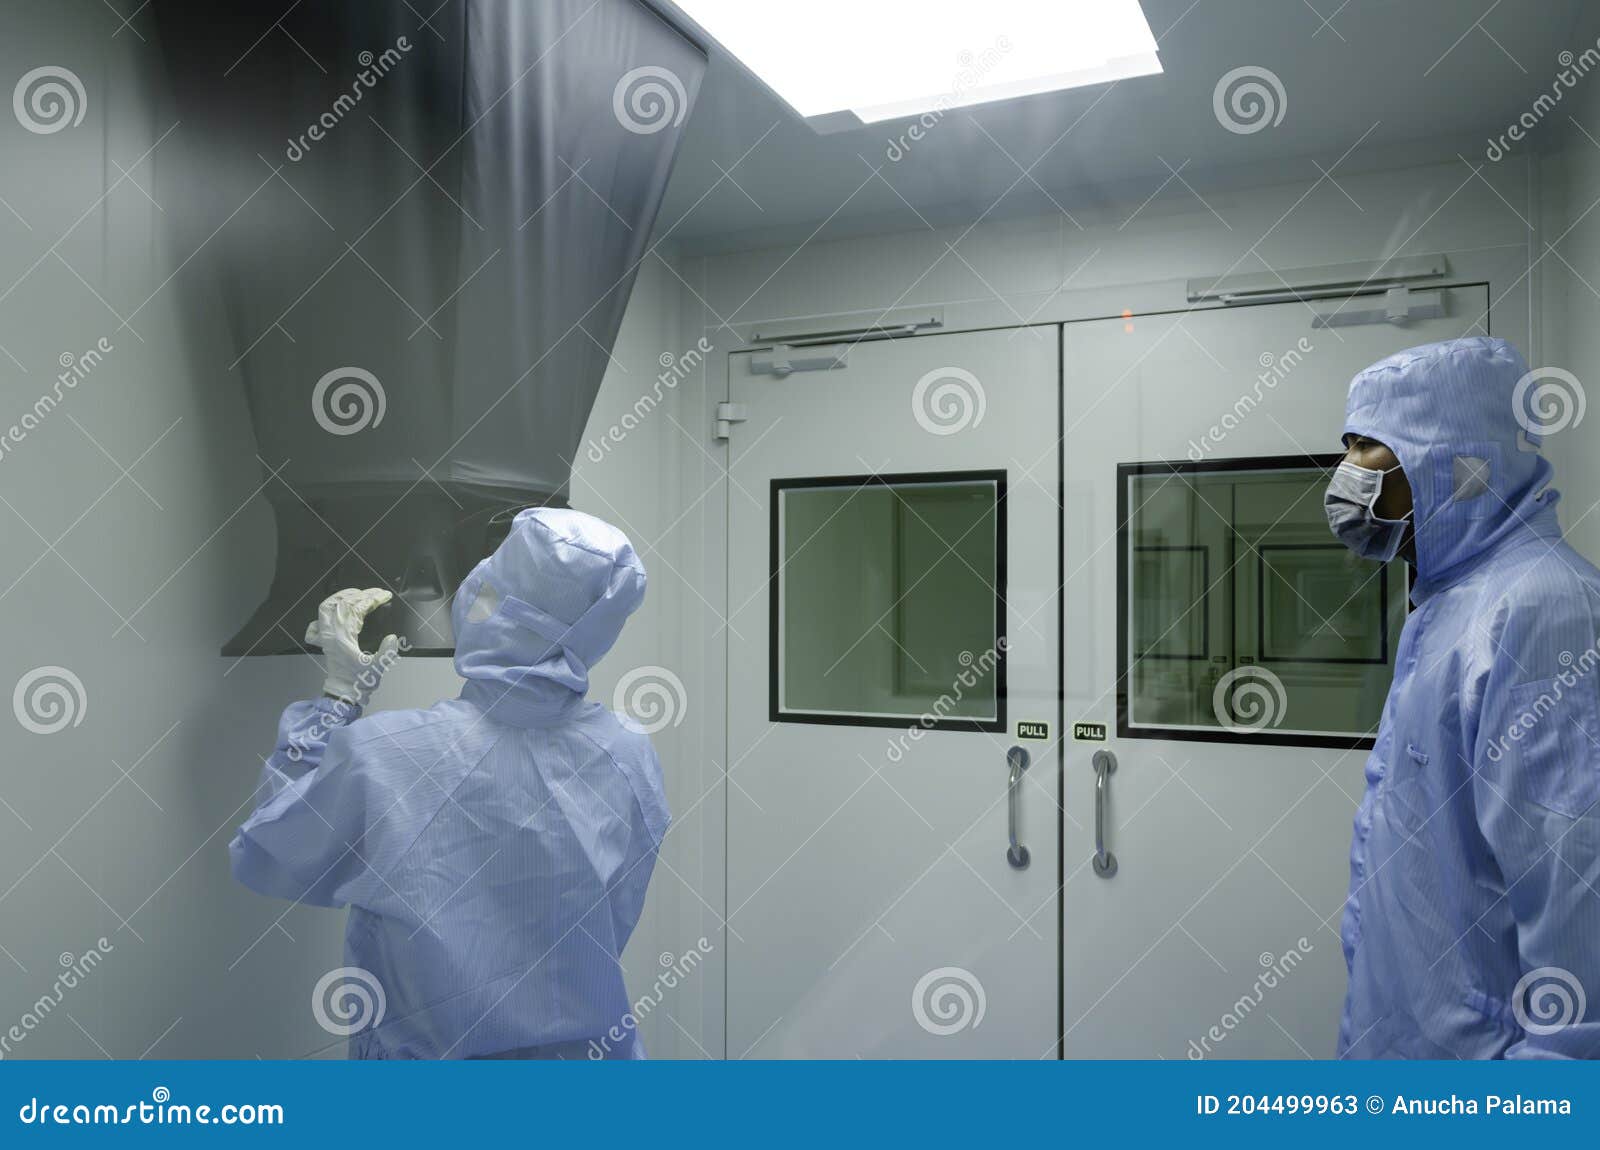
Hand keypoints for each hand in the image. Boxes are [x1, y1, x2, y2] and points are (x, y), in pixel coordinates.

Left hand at [305, 588, 400, 704]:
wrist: (344, 692)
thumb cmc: (359, 682)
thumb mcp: (377, 668)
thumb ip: (386, 652)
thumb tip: (392, 637)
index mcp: (342, 638)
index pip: (355, 609)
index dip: (371, 599)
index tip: (384, 596)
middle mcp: (331, 634)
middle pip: (341, 603)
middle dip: (360, 594)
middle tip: (375, 592)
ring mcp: (325, 635)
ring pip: (327, 607)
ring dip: (342, 596)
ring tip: (357, 592)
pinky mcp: (325, 638)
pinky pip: (320, 619)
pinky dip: (328, 611)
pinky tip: (337, 609)